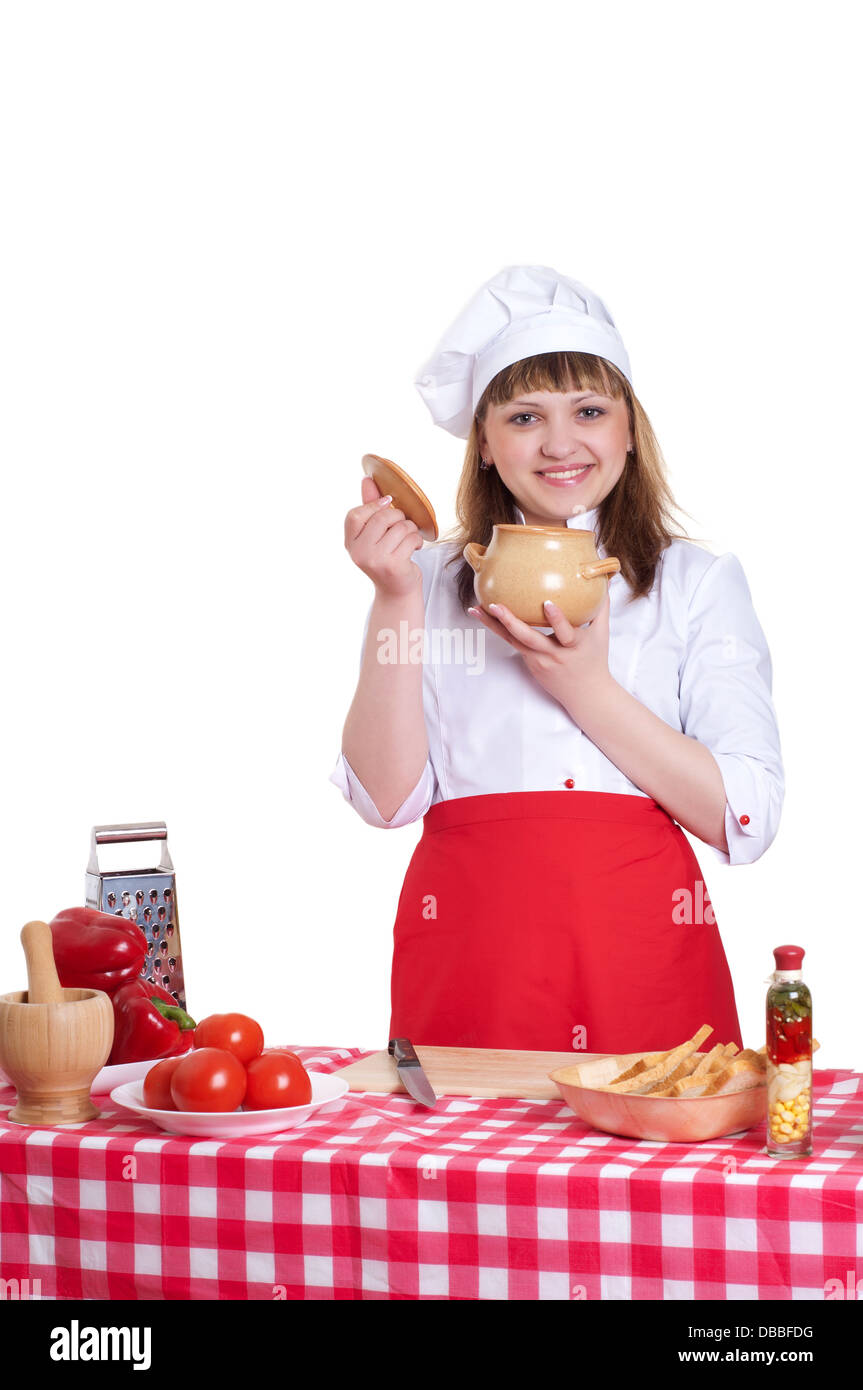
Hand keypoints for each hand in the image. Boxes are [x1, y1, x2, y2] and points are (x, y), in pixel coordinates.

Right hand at [344, 475, 423, 598]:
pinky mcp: (393, 566)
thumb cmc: (386, 558)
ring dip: (410, 529)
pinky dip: (417, 540)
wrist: (396, 591)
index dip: (373, 506)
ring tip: (409, 538)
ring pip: (400, 527)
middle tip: (402, 524)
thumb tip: (367, 479)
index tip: (387, 504)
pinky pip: (411, 539)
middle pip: (381, 517)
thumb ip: (370, 507)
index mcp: (350, 544)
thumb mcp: (374, 535)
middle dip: (398, 516)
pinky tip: (414, 548)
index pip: (355, 515)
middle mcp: (359, 553)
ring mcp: (375, 560)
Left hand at [468, 588, 612, 712]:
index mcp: (574, 646)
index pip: (565, 633)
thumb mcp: (601, 634)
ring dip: (493, 625)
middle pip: (529, 638)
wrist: (586, 695)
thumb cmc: (594, 661)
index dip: (556, 619)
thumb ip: (600, 606)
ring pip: (513, 641)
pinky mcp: (530, 664)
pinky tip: (485, 616)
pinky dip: (499, 630)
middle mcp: (553, 654)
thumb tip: (604, 577)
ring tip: (477, 609)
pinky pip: (513, 644)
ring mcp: (538, 661)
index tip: (547, 603)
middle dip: (511, 622)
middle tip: (495, 606)